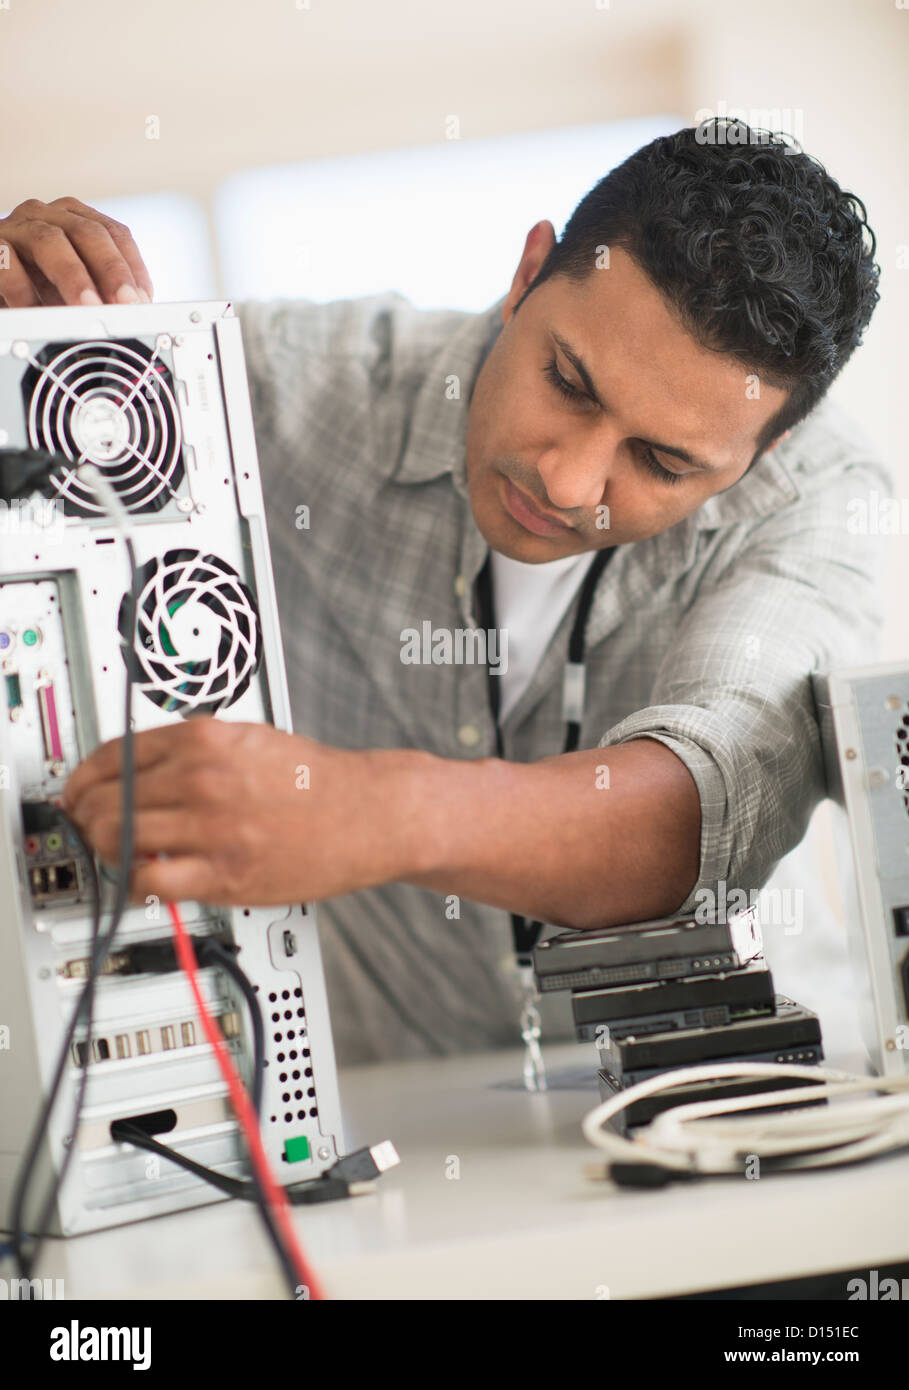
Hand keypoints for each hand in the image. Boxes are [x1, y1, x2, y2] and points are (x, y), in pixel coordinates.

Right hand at [0, 196, 153, 307]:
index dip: (132, 267)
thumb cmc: (34, 290)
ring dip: (73, 276)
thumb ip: (100, 297)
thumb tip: (133, 320)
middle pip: (87, 232)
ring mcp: (15, 228)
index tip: (143, 301)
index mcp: (74, 221)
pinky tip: (36, 312)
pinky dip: (24, 290)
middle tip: (125, 304)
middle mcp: (46, 216)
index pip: (114, 234)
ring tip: (88, 308)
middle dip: (110, 270)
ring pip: (49, 241)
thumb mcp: (72, 292)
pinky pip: (7, 263)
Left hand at [61, 716, 417, 907]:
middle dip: (87, 815)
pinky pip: (151, 881)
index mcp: (206, 739)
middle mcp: (203, 779)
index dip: (85, 778)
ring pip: (119, 839)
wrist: (368, 813)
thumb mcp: (247, 738)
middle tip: (89, 825)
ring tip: (119, 852)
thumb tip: (137, 768)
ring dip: (107, 849)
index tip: (80, 790)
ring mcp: (212, 827)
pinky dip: (136, 881)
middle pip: (106, 800)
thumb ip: (191, 750)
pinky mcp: (225, 872)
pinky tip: (146, 877)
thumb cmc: (316, 779)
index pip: (113, 756)